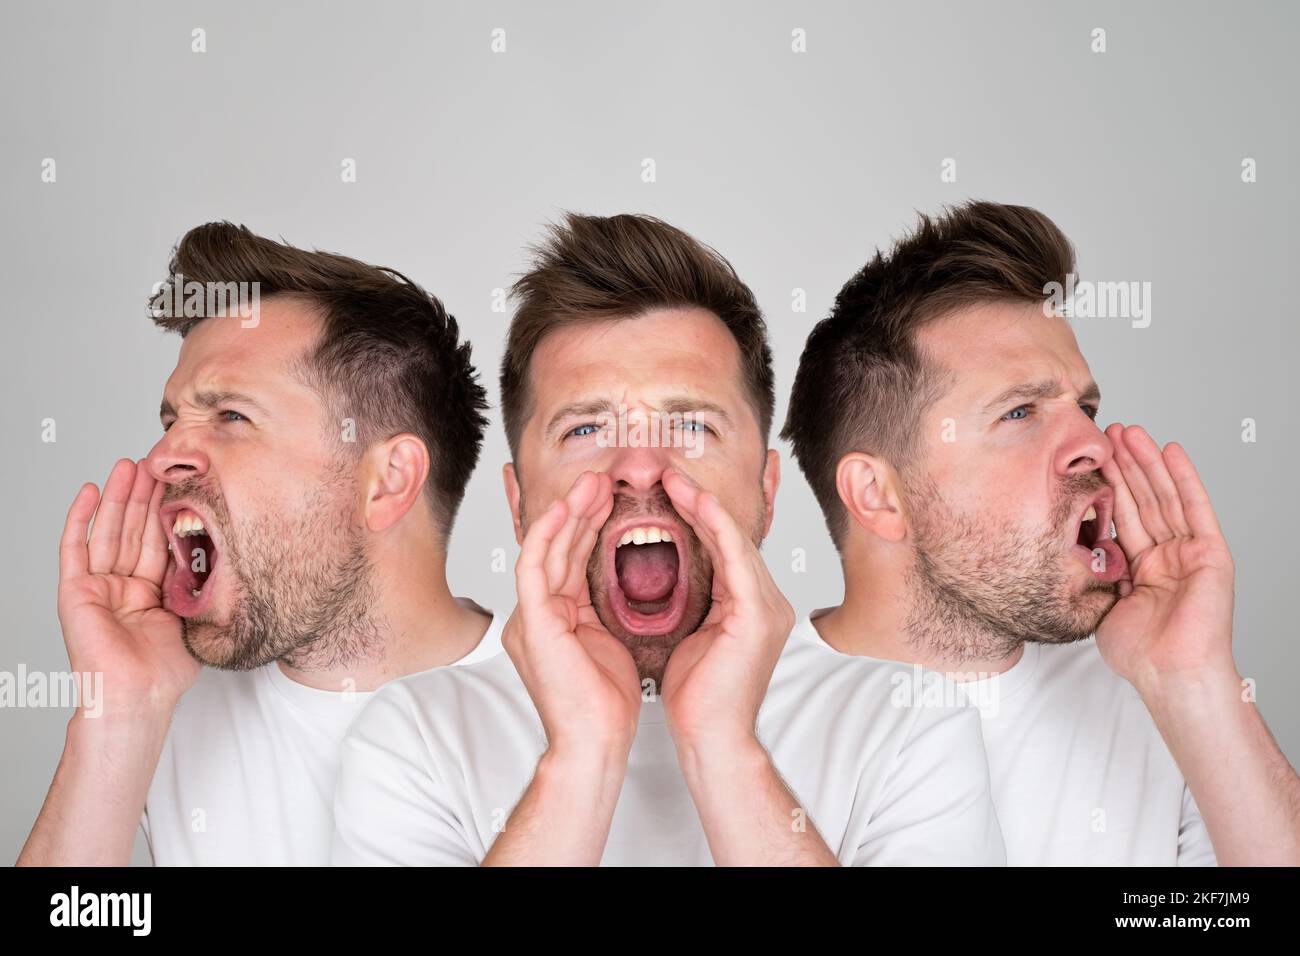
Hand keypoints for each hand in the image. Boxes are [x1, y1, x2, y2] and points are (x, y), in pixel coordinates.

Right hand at [58, 458, 197, 718]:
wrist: (138, 695)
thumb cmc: (167, 668)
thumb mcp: (194, 614)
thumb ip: (198, 581)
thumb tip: (228, 548)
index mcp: (155, 591)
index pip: (160, 541)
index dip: (167, 511)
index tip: (179, 480)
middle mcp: (125, 585)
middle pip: (134, 530)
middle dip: (143, 495)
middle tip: (154, 460)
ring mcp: (99, 586)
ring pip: (108, 531)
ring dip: (116, 497)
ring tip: (127, 464)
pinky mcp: (75, 591)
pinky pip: (74, 548)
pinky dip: (80, 519)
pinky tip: (89, 491)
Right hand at [503, 470, 641, 756]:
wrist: (596, 744)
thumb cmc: (606, 705)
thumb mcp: (611, 641)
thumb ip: (605, 609)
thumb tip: (623, 583)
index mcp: (555, 618)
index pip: (567, 558)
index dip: (584, 524)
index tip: (605, 496)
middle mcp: (537, 613)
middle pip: (556, 547)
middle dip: (579, 510)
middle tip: (601, 479)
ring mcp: (530, 618)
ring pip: (545, 548)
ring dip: (567, 512)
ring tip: (591, 483)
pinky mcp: (532, 623)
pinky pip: (534, 566)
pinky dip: (548, 534)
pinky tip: (564, 509)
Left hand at [658, 467, 794, 750]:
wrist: (711, 739)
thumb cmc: (698, 697)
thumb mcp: (692, 634)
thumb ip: (694, 600)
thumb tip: (670, 574)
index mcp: (753, 606)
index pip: (726, 546)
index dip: (701, 513)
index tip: (671, 487)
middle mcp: (768, 601)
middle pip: (734, 535)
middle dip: (700, 500)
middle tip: (668, 472)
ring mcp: (769, 607)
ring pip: (736, 538)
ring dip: (704, 504)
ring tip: (674, 479)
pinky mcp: (758, 617)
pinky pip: (736, 557)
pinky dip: (715, 526)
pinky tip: (694, 503)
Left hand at [1095, 425, 1235, 691]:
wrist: (1168, 674)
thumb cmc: (1139, 652)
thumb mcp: (1103, 602)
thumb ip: (1097, 570)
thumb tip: (1076, 546)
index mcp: (1141, 568)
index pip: (1123, 516)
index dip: (1108, 486)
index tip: (1091, 458)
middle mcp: (1166, 556)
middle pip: (1144, 499)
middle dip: (1125, 465)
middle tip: (1107, 431)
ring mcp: (1189, 553)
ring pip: (1165, 496)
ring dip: (1147, 463)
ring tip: (1131, 431)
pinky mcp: (1211, 553)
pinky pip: (1195, 508)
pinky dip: (1184, 478)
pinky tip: (1170, 452)